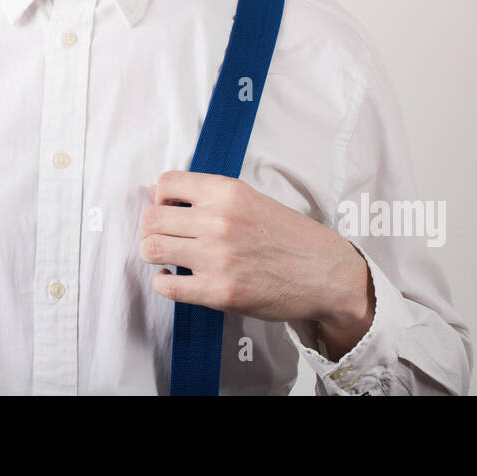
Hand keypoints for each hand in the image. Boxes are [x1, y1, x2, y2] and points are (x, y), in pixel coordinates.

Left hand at [140, 171, 373, 335]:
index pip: (166, 184)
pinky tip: (174, 279)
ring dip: (154, 254)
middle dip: (152, 229)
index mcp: (227, 192)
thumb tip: (164, 200)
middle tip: (165, 237)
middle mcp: (219, 220)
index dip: (160, 198)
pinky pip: (166, 285)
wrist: (325, 273)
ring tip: (168, 257)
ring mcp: (218, 257)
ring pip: (152, 248)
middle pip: (151, 218)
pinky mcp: (219, 291)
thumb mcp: (252, 200)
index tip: (167, 209)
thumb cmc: (289, 237)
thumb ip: (213, 198)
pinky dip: (163, 283)